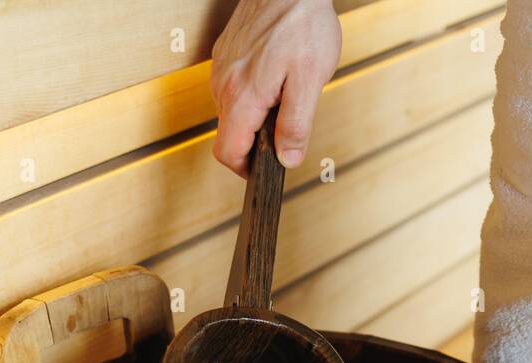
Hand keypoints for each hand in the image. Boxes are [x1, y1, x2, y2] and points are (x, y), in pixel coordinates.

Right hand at [211, 0, 340, 175]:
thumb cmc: (302, 22)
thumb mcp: (310, 80)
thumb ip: (296, 124)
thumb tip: (288, 158)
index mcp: (242, 97)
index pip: (228, 152)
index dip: (245, 169)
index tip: (263, 170)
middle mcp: (224, 85)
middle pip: (229, 134)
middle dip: (255, 142)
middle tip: (285, 129)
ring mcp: (221, 69)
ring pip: (231, 112)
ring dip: (254, 116)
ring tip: (283, 97)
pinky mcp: (225, 55)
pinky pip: (232, 88)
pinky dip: (251, 95)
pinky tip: (274, 79)